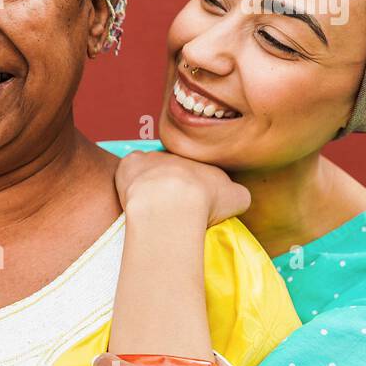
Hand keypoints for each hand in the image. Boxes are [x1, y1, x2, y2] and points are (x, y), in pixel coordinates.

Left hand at [115, 151, 249, 227]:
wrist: (173, 202)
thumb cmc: (207, 202)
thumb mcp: (238, 199)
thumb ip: (236, 194)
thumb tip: (234, 196)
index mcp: (202, 163)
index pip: (198, 175)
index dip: (193, 191)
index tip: (189, 206)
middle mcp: (177, 156)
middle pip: (173, 171)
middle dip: (171, 187)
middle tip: (168, 208)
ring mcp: (152, 157)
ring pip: (149, 169)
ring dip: (148, 184)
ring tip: (149, 207)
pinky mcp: (130, 163)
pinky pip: (128, 169)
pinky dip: (128, 182)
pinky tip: (131, 199)